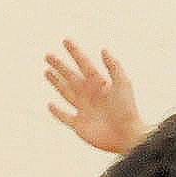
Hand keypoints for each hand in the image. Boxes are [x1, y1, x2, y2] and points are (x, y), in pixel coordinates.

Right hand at [45, 39, 147, 154]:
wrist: (128, 135)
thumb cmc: (128, 109)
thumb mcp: (123, 84)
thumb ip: (114, 67)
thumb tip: (103, 49)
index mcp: (100, 84)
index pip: (85, 65)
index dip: (76, 53)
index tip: (66, 41)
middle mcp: (91, 95)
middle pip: (72, 77)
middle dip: (60, 66)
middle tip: (48, 55)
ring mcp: (84, 109)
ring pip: (66, 92)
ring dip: (57, 82)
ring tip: (47, 72)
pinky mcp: (79, 125)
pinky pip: (65, 117)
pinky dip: (57, 111)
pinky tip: (50, 105)